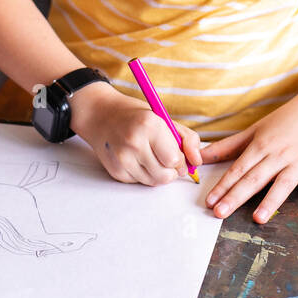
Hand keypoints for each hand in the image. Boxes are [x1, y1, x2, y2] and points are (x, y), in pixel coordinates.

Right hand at [70, 83, 202, 185]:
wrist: (101, 115)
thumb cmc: (137, 116)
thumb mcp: (165, 118)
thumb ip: (188, 139)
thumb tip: (196, 162)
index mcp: (150, 126)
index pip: (174, 160)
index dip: (180, 160)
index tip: (176, 153)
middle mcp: (134, 143)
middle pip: (165, 176)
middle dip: (171, 170)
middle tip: (166, 158)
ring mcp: (122, 159)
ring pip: (153, 182)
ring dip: (158, 174)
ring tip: (152, 157)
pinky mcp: (115, 171)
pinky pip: (139, 182)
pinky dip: (143, 174)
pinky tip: (137, 159)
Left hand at [199, 97, 297, 221]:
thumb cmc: (284, 122)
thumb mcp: (254, 131)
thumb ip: (227, 146)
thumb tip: (201, 155)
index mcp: (261, 146)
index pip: (238, 169)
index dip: (223, 185)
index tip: (209, 201)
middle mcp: (278, 155)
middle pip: (254, 179)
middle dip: (236, 196)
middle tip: (220, 213)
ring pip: (283, 184)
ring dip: (271, 201)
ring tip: (258, 218)